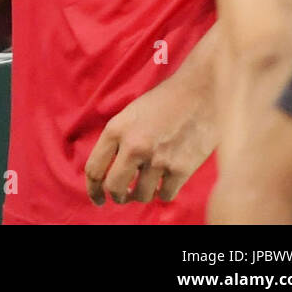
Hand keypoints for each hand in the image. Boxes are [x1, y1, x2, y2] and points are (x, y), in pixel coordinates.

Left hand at [85, 66, 216, 205]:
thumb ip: (117, 140)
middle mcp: (133, 146)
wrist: (199, 93)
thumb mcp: (130, 114)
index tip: (97, 198)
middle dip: (116, 196)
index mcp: (116, 130)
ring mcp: (157, 159)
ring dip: (141, 195)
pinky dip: (163, 192)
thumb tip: (109, 172)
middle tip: (122, 197)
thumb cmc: (163, 102)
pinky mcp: (181, 169)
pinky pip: (165, 195)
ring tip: (146, 186)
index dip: (92, 189)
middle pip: (114, 188)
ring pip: (140, 195)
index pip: (94, 169)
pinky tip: (165, 182)